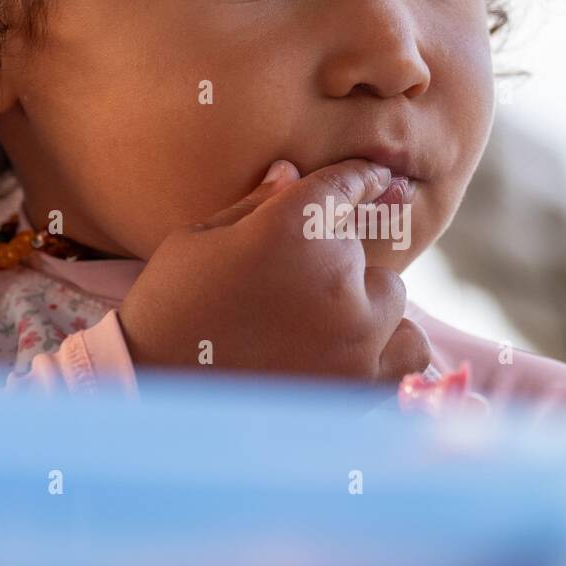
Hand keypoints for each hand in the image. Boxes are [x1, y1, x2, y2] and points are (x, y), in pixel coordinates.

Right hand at [117, 159, 431, 382]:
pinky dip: (387, 349)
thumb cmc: (169, 307)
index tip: (376, 178)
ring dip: (368, 305)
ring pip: (392, 300)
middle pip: (364, 253)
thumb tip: (290, 171)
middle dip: (337, 264)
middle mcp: (336, 278)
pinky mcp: (362, 385)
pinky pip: (408, 352)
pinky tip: (353, 354)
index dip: (360, 179)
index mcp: (294, 228)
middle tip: (293, 289)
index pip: (346, 186)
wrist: (156, 394)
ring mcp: (357, 336)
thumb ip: (256, 205)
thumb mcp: (199, 240)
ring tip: (326, 324)